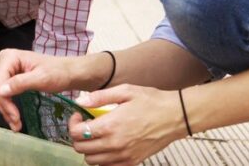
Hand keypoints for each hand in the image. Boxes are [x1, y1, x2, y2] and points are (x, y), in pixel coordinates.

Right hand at [0, 49, 75, 130]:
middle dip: (5, 108)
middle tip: (16, 125)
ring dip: (5, 109)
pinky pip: (2, 90)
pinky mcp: (11, 76)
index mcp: (9, 57)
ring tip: (16, 125)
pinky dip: (3, 103)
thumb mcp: (41, 78)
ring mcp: (7, 69)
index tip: (15, 118)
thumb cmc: (58, 73)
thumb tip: (0, 92)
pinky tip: (3, 111)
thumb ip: (20, 83)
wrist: (68, 73)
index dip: (5, 102)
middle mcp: (4, 61)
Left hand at [67, 85, 185, 164]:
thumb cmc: (151, 101)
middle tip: (85, 125)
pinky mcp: (132, 162)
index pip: (77, 133)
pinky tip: (107, 145)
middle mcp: (115, 144)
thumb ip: (99, 97)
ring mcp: (124, 156)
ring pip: (92, 160)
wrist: (176, 116)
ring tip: (96, 135)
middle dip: (78, 136)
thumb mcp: (124, 91)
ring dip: (88, 148)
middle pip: (81, 149)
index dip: (72, 124)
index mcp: (110, 126)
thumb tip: (80, 101)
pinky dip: (102, 159)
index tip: (79, 116)